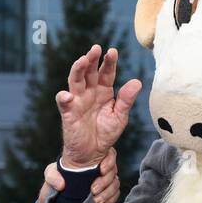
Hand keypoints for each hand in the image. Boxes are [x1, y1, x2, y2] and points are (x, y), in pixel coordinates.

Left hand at [40, 150, 119, 202]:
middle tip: (93, 190)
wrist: (58, 199)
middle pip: (113, 171)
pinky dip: (110, 200)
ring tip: (95, 201)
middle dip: (105, 181)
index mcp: (90, 159)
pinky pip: (115, 195)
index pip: (108, 154)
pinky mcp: (106, 193)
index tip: (101, 170)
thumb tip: (62, 184)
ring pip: (115, 183)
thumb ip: (52, 176)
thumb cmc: (56, 181)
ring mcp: (104, 180)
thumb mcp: (50, 175)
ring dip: (108, 193)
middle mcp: (99, 168)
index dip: (109, 161)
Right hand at [56, 45, 142, 168]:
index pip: (106, 72)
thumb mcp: (120, 117)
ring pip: (75, 81)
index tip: (112, 51)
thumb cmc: (106, 133)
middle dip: (92, 59)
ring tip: (82, 60)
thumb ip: (126, 100)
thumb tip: (137, 82)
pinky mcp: (69, 113)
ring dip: (77, 70)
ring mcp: (78, 101)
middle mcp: (89, 92)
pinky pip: (64, 103)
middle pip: (89, 71)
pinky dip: (64, 97)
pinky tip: (67, 94)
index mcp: (104, 91)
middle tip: (96, 49)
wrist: (93, 153)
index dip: (109, 62)